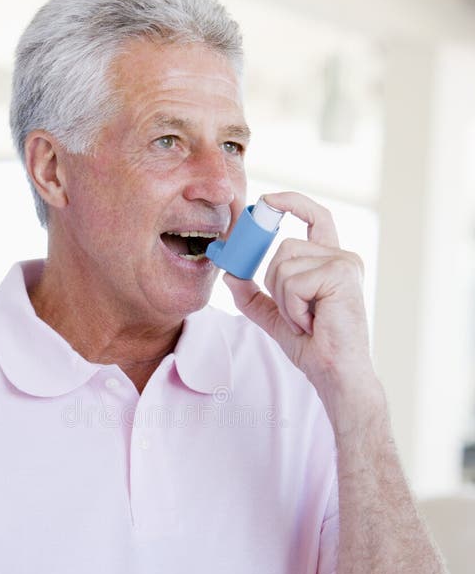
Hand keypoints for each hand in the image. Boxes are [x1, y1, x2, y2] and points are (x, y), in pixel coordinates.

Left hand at [223, 191, 376, 408]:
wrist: (335, 372)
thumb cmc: (314, 346)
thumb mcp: (275, 317)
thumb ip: (253, 295)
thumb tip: (229, 274)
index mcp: (330, 262)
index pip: (315, 217)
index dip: (291, 203)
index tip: (268, 201)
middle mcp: (341, 257)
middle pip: (284, 247)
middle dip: (275, 283)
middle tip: (296, 314)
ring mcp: (344, 263)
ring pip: (284, 263)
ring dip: (284, 299)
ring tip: (306, 320)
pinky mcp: (342, 273)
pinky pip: (293, 281)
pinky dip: (292, 307)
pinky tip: (312, 322)